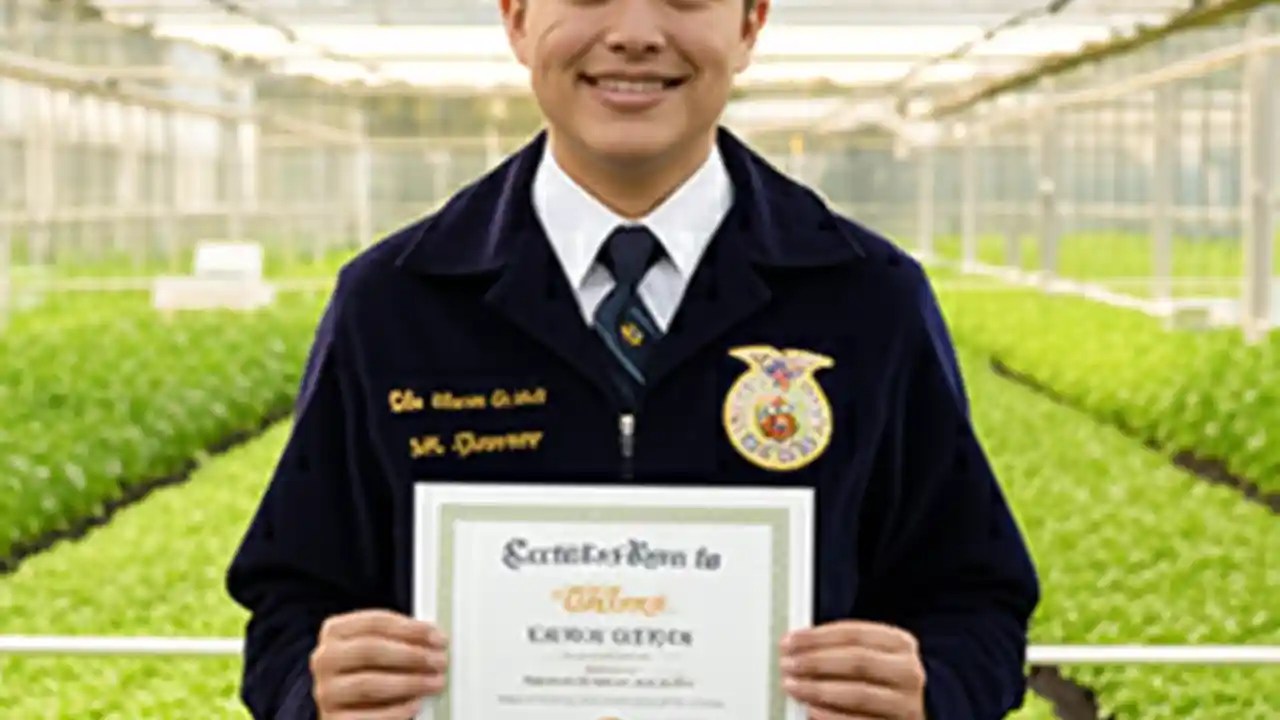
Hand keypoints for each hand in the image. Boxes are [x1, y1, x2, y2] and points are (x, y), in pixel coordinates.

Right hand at [310, 609, 448, 719]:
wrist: (350, 708)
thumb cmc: (370, 670)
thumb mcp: (380, 647)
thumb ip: (400, 638)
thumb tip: (435, 639)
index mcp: (335, 631)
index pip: (375, 622)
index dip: (411, 629)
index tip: (438, 637)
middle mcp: (325, 658)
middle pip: (370, 650)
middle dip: (412, 655)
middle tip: (440, 660)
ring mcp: (326, 691)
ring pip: (369, 684)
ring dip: (409, 682)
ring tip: (435, 682)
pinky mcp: (333, 719)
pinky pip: (367, 717)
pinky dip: (396, 711)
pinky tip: (416, 705)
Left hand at [780, 620, 925, 719]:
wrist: (910, 711)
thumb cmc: (881, 680)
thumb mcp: (871, 654)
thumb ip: (840, 648)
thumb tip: (796, 647)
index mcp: (900, 644)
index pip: (855, 633)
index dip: (817, 637)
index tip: (790, 641)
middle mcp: (908, 672)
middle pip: (857, 661)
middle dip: (816, 661)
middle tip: (788, 664)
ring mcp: (905, 703)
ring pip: (859, 693)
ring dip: (819, 689)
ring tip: (793, 686)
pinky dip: (833, 717)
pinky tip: (811, 711)